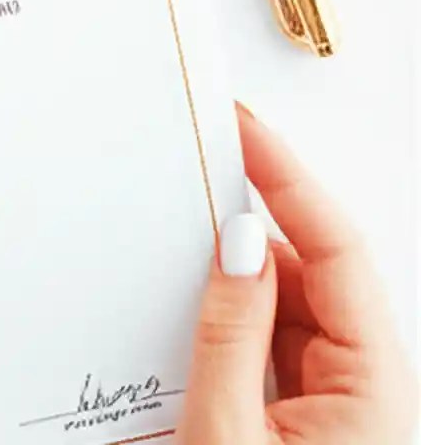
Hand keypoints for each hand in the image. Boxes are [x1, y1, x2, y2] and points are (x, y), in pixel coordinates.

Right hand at [178, 104, 417, 442]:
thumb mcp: (226, 433)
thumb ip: (228, 336)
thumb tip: (233, 244)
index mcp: (375, 389)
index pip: (338, 252)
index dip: (288, 180)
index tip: (245, 130)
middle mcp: (367, 389)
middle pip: (310, 276)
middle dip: (245, 233)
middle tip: (189, 184)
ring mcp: (335, 404)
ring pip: (283, 310)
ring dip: (228, 285)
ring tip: (169, 265)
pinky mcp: (302, 417)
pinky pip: (265, 345)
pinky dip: (224, 323)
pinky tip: (181, 316)